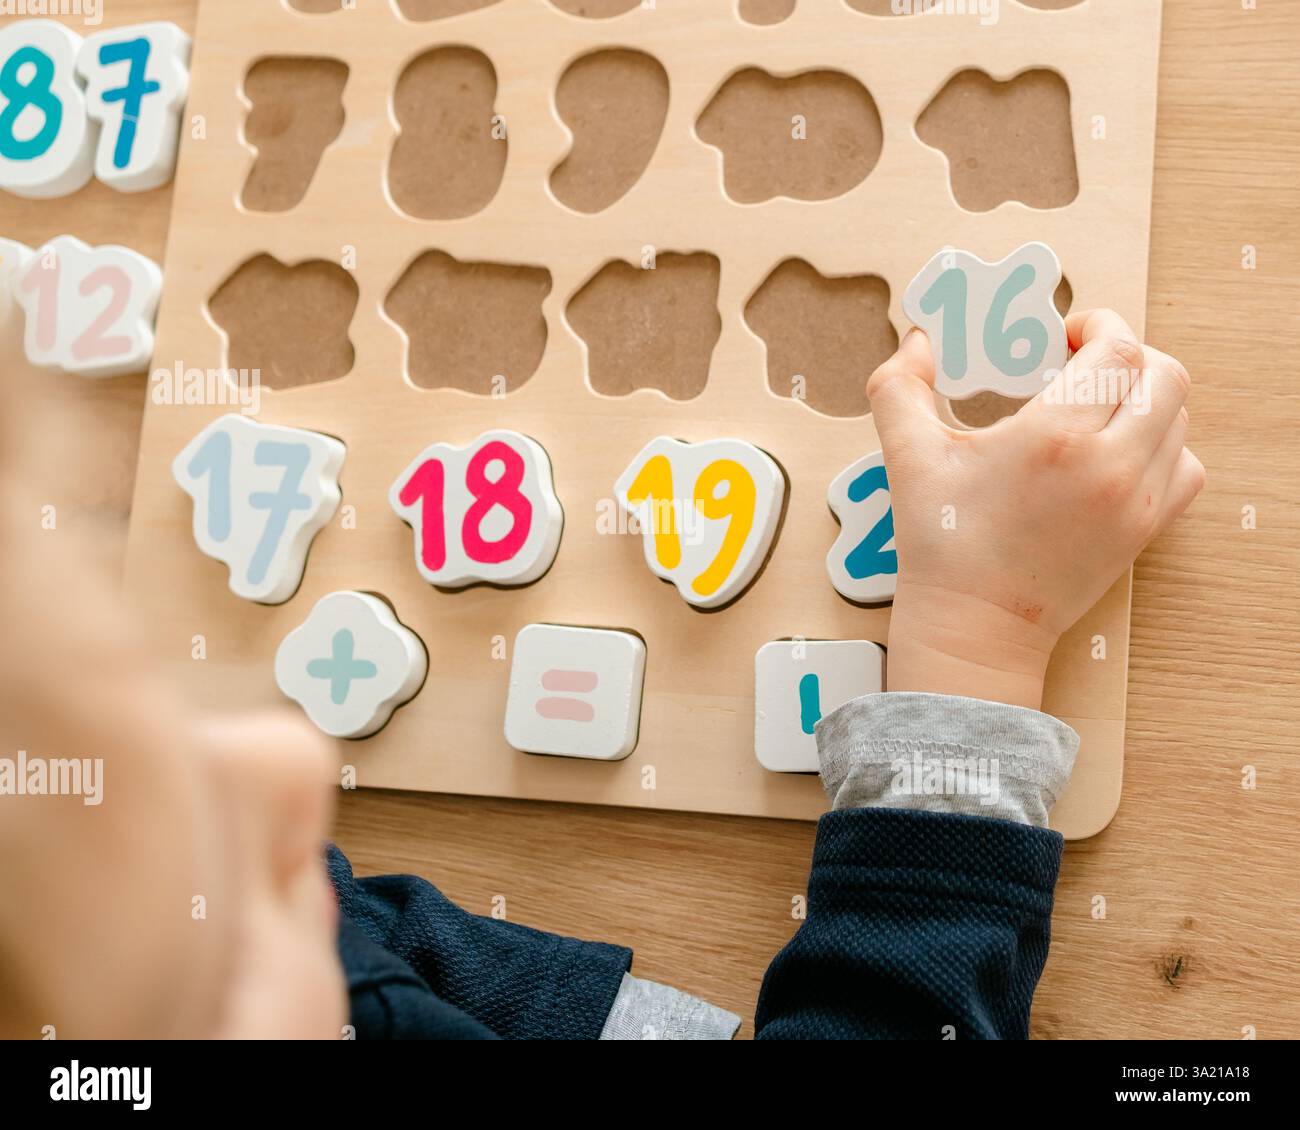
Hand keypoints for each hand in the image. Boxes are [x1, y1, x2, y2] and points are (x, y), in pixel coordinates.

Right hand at [868, 309, 1204, 709]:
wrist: (975, 625)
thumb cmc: (942, 543)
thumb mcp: (908, 456)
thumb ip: (898, 387)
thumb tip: (915, 342)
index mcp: (1054, 436)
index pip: (1118, 350)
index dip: (1100, 326)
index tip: (1069, 336)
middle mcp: (1109, 465)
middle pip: (1164, 375)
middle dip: (1129, 356)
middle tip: (1085, 364)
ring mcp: (1136, 501)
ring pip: (1178, 418)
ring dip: (1145, 397)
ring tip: (1098, 407)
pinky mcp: (1145, 531)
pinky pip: (1185, 467)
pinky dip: (1164, 445)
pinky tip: (1119, 450)